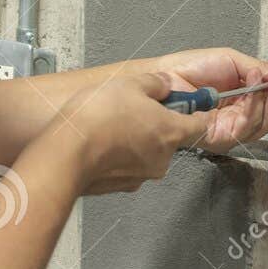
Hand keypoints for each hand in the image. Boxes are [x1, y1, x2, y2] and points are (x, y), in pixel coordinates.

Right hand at [40, 71, 208, 194]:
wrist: (66, 154)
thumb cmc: (97, 119)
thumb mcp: (130, 83)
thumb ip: (154, 83)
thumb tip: (163, 84)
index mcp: (171, 131)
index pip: (201, 125)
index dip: (197, 112)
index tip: (193, 105)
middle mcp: (162, 158)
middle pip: (169, 138)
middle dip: (155, 124)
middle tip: (134, 109)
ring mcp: (141, 175)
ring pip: (146, 153)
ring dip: (135, 141)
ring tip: (111, 125)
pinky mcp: (119, 185)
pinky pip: (126, 167)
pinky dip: (117, 156)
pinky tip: (101, 143)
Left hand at [151, 48, 267, 153]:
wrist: (164, 78)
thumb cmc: (190, 69)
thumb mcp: (233, 62)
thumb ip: (262, 70)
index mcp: (244, 96)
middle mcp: (240, 114)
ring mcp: (231, 127)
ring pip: (265, 122)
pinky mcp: (222, 138)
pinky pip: (246, 126)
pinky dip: (253, 107)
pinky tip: (253, 90)